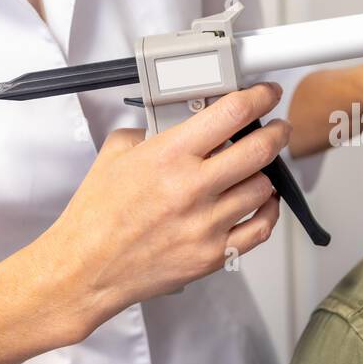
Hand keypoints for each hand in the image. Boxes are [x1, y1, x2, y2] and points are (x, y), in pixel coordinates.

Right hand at [40, 82, 289, 333]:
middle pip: (260, 149)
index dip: (260, 96)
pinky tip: (263, 203)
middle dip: (277, 132)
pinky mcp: (212, 254)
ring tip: (257, 169)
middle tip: (277, 128)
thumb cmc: (95, 218)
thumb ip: (149, 132)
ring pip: (263, 187)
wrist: (84, 269)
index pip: (231, 113)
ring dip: (265, 173)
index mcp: (169, 155)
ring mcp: (206, 223)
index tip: (267, 94)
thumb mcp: (114, 155)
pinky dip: (268, 212)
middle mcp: (192, 187)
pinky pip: (261, 229)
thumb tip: (175, 123)